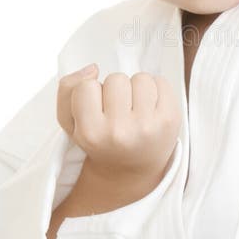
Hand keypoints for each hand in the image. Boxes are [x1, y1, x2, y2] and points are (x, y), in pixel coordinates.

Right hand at [56, 64, 181, 189]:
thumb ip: (67, 90)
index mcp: (92, 134)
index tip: (97, 110)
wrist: (131, 170)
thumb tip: (93, 68)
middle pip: (116, 79)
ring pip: (140, 78)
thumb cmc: (100, 141)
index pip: (86, 86)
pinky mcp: (171, 119)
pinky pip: (162, 81)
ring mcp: (148, 126)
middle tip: (118, 110)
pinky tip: (151, 108)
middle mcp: (120, 132)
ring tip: (135, 108)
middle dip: (116, 90)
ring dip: (137, 88)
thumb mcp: (71, 123)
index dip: (91, 93)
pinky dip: (156, 89)